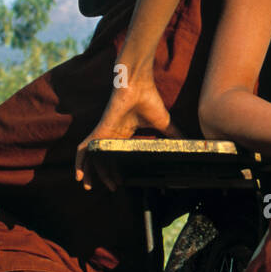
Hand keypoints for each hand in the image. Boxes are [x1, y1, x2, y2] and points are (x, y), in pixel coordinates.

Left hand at [75, 68, 176, 189]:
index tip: (122, 180)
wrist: (137, 84)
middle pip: (103, 159)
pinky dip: (79, 163)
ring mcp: (104, 134)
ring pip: (91, 157)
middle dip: (105, 174)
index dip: (117, 168)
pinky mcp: (99, 131)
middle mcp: (112, 135)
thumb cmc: (149, 100)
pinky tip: (78, 177)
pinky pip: (84, 149)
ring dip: (89, 172)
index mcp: (124, 134)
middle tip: (112, 187)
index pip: (116, 155)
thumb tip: (192, 143)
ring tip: (89, 187)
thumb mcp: (165, 124)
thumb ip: (174, 135)